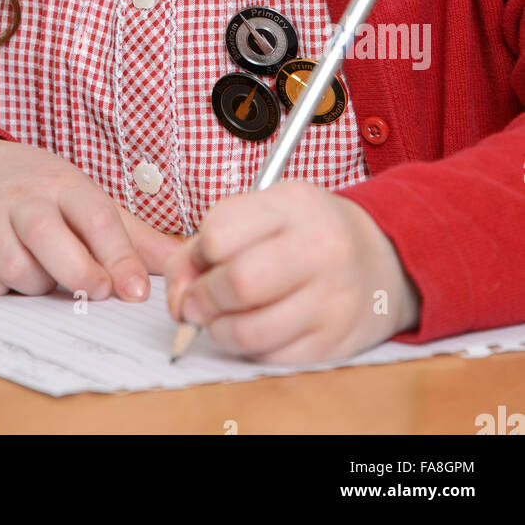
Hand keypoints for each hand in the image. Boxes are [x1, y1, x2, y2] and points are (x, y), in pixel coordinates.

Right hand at [0, 135, 181, 301]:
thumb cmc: (40, 193)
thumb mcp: (86, 200)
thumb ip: (132, 237)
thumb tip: (182, 264)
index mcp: (63, 185)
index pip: (96, 217)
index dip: (119, 257)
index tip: (137, 292)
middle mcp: (22, 198)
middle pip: (47, 234)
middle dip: (77, 271)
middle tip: (97, 293)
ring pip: (13, 266)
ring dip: (36, 286)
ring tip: (46, 279)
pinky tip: (6, 279)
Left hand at [165, 180, 421, 363]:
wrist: (382, 259)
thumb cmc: (305, 233)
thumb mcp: (264, 213)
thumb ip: (208, 244)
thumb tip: (178, 297)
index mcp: (293, 204)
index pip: (220, 231)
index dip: (198, 254)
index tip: (201, 262)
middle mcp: (320, 247)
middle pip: (238, 282)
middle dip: (202, 299)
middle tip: (196, 303)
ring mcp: (333, 297)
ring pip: (250, 331)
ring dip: (219, 330)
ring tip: (220, 320)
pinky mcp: (336, 341)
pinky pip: (272, 357)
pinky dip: (250, 349)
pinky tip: (255, 329)